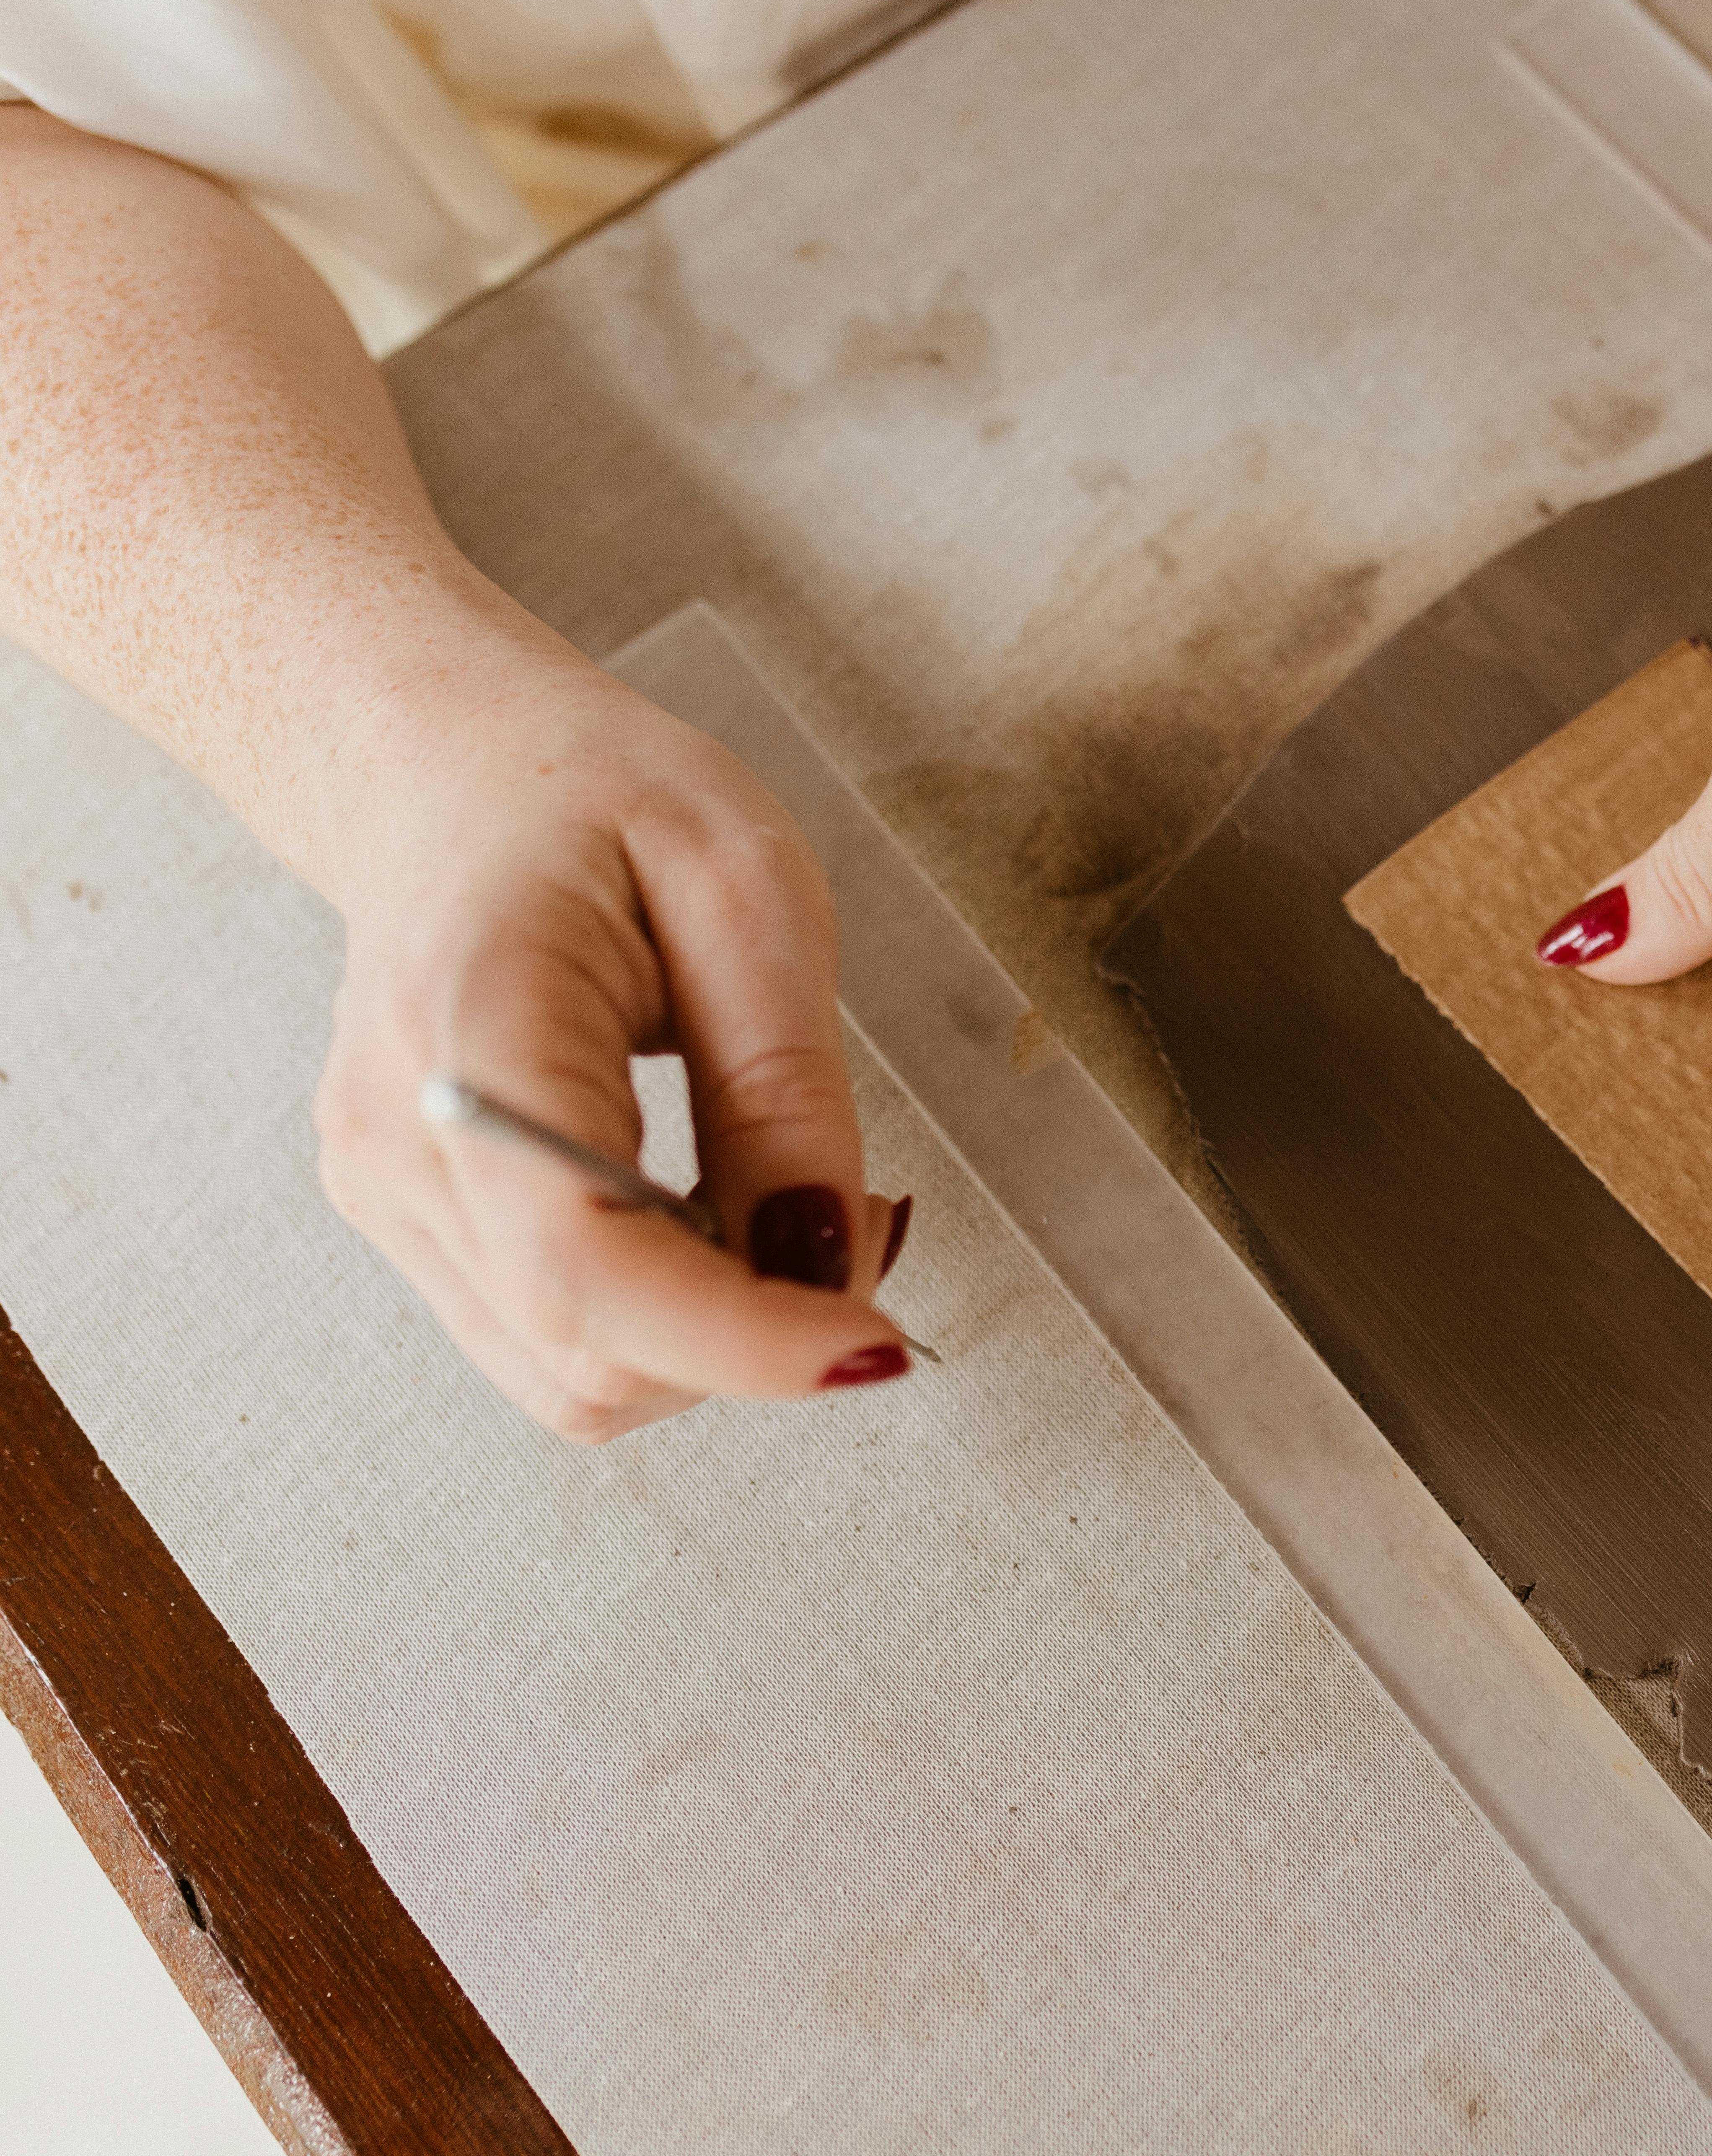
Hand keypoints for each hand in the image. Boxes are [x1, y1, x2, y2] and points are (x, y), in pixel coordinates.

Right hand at [309, 663, 910, 1441]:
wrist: (454, 774)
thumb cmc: (596, 803)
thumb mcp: (746, 895)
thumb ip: (784, 1090)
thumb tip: (827, 1259)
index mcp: (465, 1031)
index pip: (584, 1267)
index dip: (740, 1339)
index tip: (877, 1345)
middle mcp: (399, 1145)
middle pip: (590, 1356)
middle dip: (755, 1335)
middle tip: (871, 1220)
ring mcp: (390, 1198)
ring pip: (580, 1381)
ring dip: (718, 1339)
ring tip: (802, 1207)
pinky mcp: (417, 1225)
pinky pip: (559, 1341)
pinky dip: (671, 1322)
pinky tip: (725, 1217)